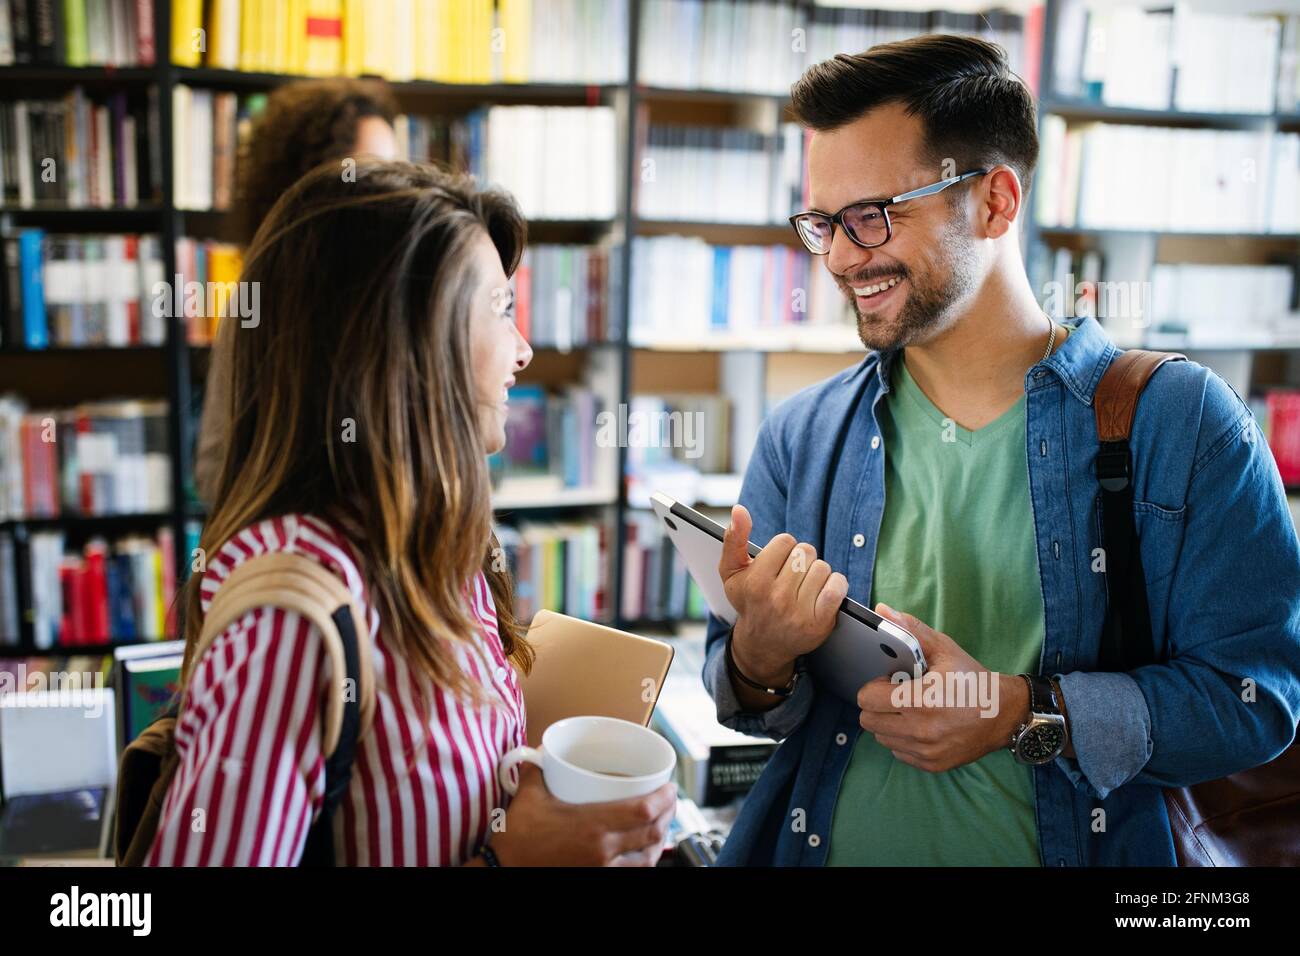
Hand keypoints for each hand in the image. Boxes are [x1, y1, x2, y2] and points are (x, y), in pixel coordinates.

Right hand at [489, 765, 676, 865]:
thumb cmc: (516, 837)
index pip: (645, 811)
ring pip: (647, 858)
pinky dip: (644, 861)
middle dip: (668, 816)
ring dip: (660, 840)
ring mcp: (602, 870)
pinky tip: (643, 852)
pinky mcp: (596, 880)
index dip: (666, 799)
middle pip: (653, 834)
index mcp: (594, 825)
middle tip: (670, 800)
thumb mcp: (528, 795)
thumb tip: (542, 749)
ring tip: (661, 825)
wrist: (503, 869)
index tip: (671, 786)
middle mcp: (604, 850)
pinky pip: (632, 872)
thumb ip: (539, 768)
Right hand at [719, 505, 846, 684]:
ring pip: (822, 567)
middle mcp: (776, 598)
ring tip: (804, 585)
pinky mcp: (819, 623)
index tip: (777, 562)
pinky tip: (824, 590)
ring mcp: (799, 612)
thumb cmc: (749, 600)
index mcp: (756, 582)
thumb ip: (733, 538)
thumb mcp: (732, 572)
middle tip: (791, 575)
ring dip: (817, 573)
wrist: (763, 644)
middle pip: (805, 552)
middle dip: (800, 559)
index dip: (783, 549)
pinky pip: (838, 587)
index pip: (785, 541)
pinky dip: (836, 584)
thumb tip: (739, 510)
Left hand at [855, 603, 1027, 772]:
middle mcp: (920, 730)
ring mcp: (926, 750)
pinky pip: (897, 752)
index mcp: (920, 700)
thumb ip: (910, 629)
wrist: (1005, 714)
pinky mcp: (931, 764)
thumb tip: (882, 611)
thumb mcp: (943, 649)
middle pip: (868, 720)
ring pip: (881, 737)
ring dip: (888, 723)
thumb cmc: (972, 679)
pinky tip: (920, 726)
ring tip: (910, 710)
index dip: (874, 686)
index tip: (889, 681)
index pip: (866, 698)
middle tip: (896, 695)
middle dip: (877, 705)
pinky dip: (902, 739)